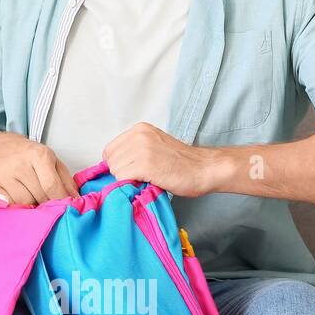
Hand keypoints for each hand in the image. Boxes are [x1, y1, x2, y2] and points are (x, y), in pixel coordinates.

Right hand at [0, 132, 78, 205]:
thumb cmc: (28, 156)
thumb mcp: (52, 162)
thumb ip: (67, 181)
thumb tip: (77, 202)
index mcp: (39, 155)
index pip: (52, 187)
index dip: (61, 201)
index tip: (66, 209)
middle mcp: (19, 164)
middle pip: (39, 197)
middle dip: (47, 204)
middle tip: (47, 201)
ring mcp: (4, 175)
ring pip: (24, 203)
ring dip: (31, 205)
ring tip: (31, 196)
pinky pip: (9, 205)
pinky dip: (17, 206)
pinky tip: (18, 197)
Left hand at [103, 122, 217, 196]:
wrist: (205, 169)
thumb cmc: (182, 163)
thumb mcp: (154, 146)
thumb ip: (134, 151)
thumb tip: (113, 166)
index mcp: (139, 129)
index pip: (110, 150)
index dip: (119, 164)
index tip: (133, 170)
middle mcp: (138, 135)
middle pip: (111, 161)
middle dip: (123, 172)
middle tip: (143, 176)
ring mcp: (141, 149)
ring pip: (115, 171)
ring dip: (128, 179)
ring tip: (148, 179)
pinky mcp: (145, 165)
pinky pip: (122, 178)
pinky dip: (132, 185)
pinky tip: (149, 182)